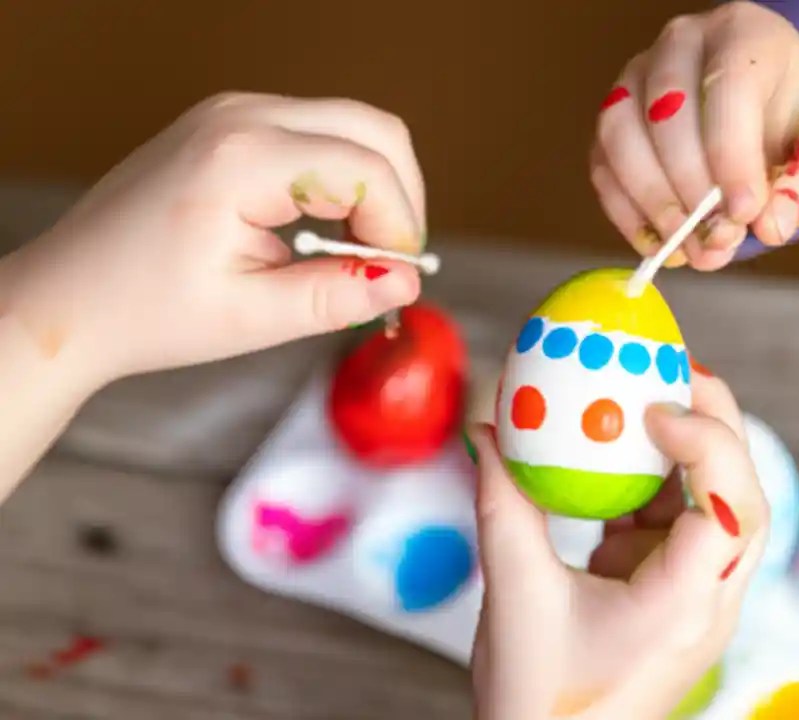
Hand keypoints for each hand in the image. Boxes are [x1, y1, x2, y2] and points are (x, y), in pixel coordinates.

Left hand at [0, 92, 426, 388]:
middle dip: (400, 198)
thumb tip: (405, 284)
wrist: (70, 296)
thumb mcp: (250, 318)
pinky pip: (319, 132)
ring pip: (353, 125)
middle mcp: (240, 116)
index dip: (400, 227)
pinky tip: (328, 230)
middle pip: (373, 129)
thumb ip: (335, 296)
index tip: (398, 279)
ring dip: (375, 186)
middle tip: (391, 263)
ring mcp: (234, 111)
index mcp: (240, 159)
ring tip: (357, 252)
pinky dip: (345, 177)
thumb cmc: (144, 311)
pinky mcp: (233, 123)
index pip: (366, 169)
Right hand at [468, 372, 768, 719]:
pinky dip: (651, 478)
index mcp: (685, 607)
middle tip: (673, 367)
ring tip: (646, 391)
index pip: (730, 512)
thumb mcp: (513, 595)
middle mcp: (707, 599)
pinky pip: (675, 520)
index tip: (655, 406)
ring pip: (716, 504)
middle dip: (718, 426)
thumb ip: (503, 505)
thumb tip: (491, 426)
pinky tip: (616, 443)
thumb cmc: (539, 699)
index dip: (708, 445)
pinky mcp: (671, 590)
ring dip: (687, 447)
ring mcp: (695, 596)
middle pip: (743, 497)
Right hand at [590, 1, 798, 270]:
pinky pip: (603, 163)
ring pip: (620, 134)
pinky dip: (626, 212)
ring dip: (652, 201)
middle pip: (665, 110)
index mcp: (745, 35)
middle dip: (690, 187)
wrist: (769, 106)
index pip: (727, 87)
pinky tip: (659, 244)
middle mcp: (681, 43)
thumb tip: (772, 226)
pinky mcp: (613, 115)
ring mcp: (636, 75)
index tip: (745, 214)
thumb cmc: (794, 122)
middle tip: (717, 240)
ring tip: (688, 248)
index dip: (731, 156)